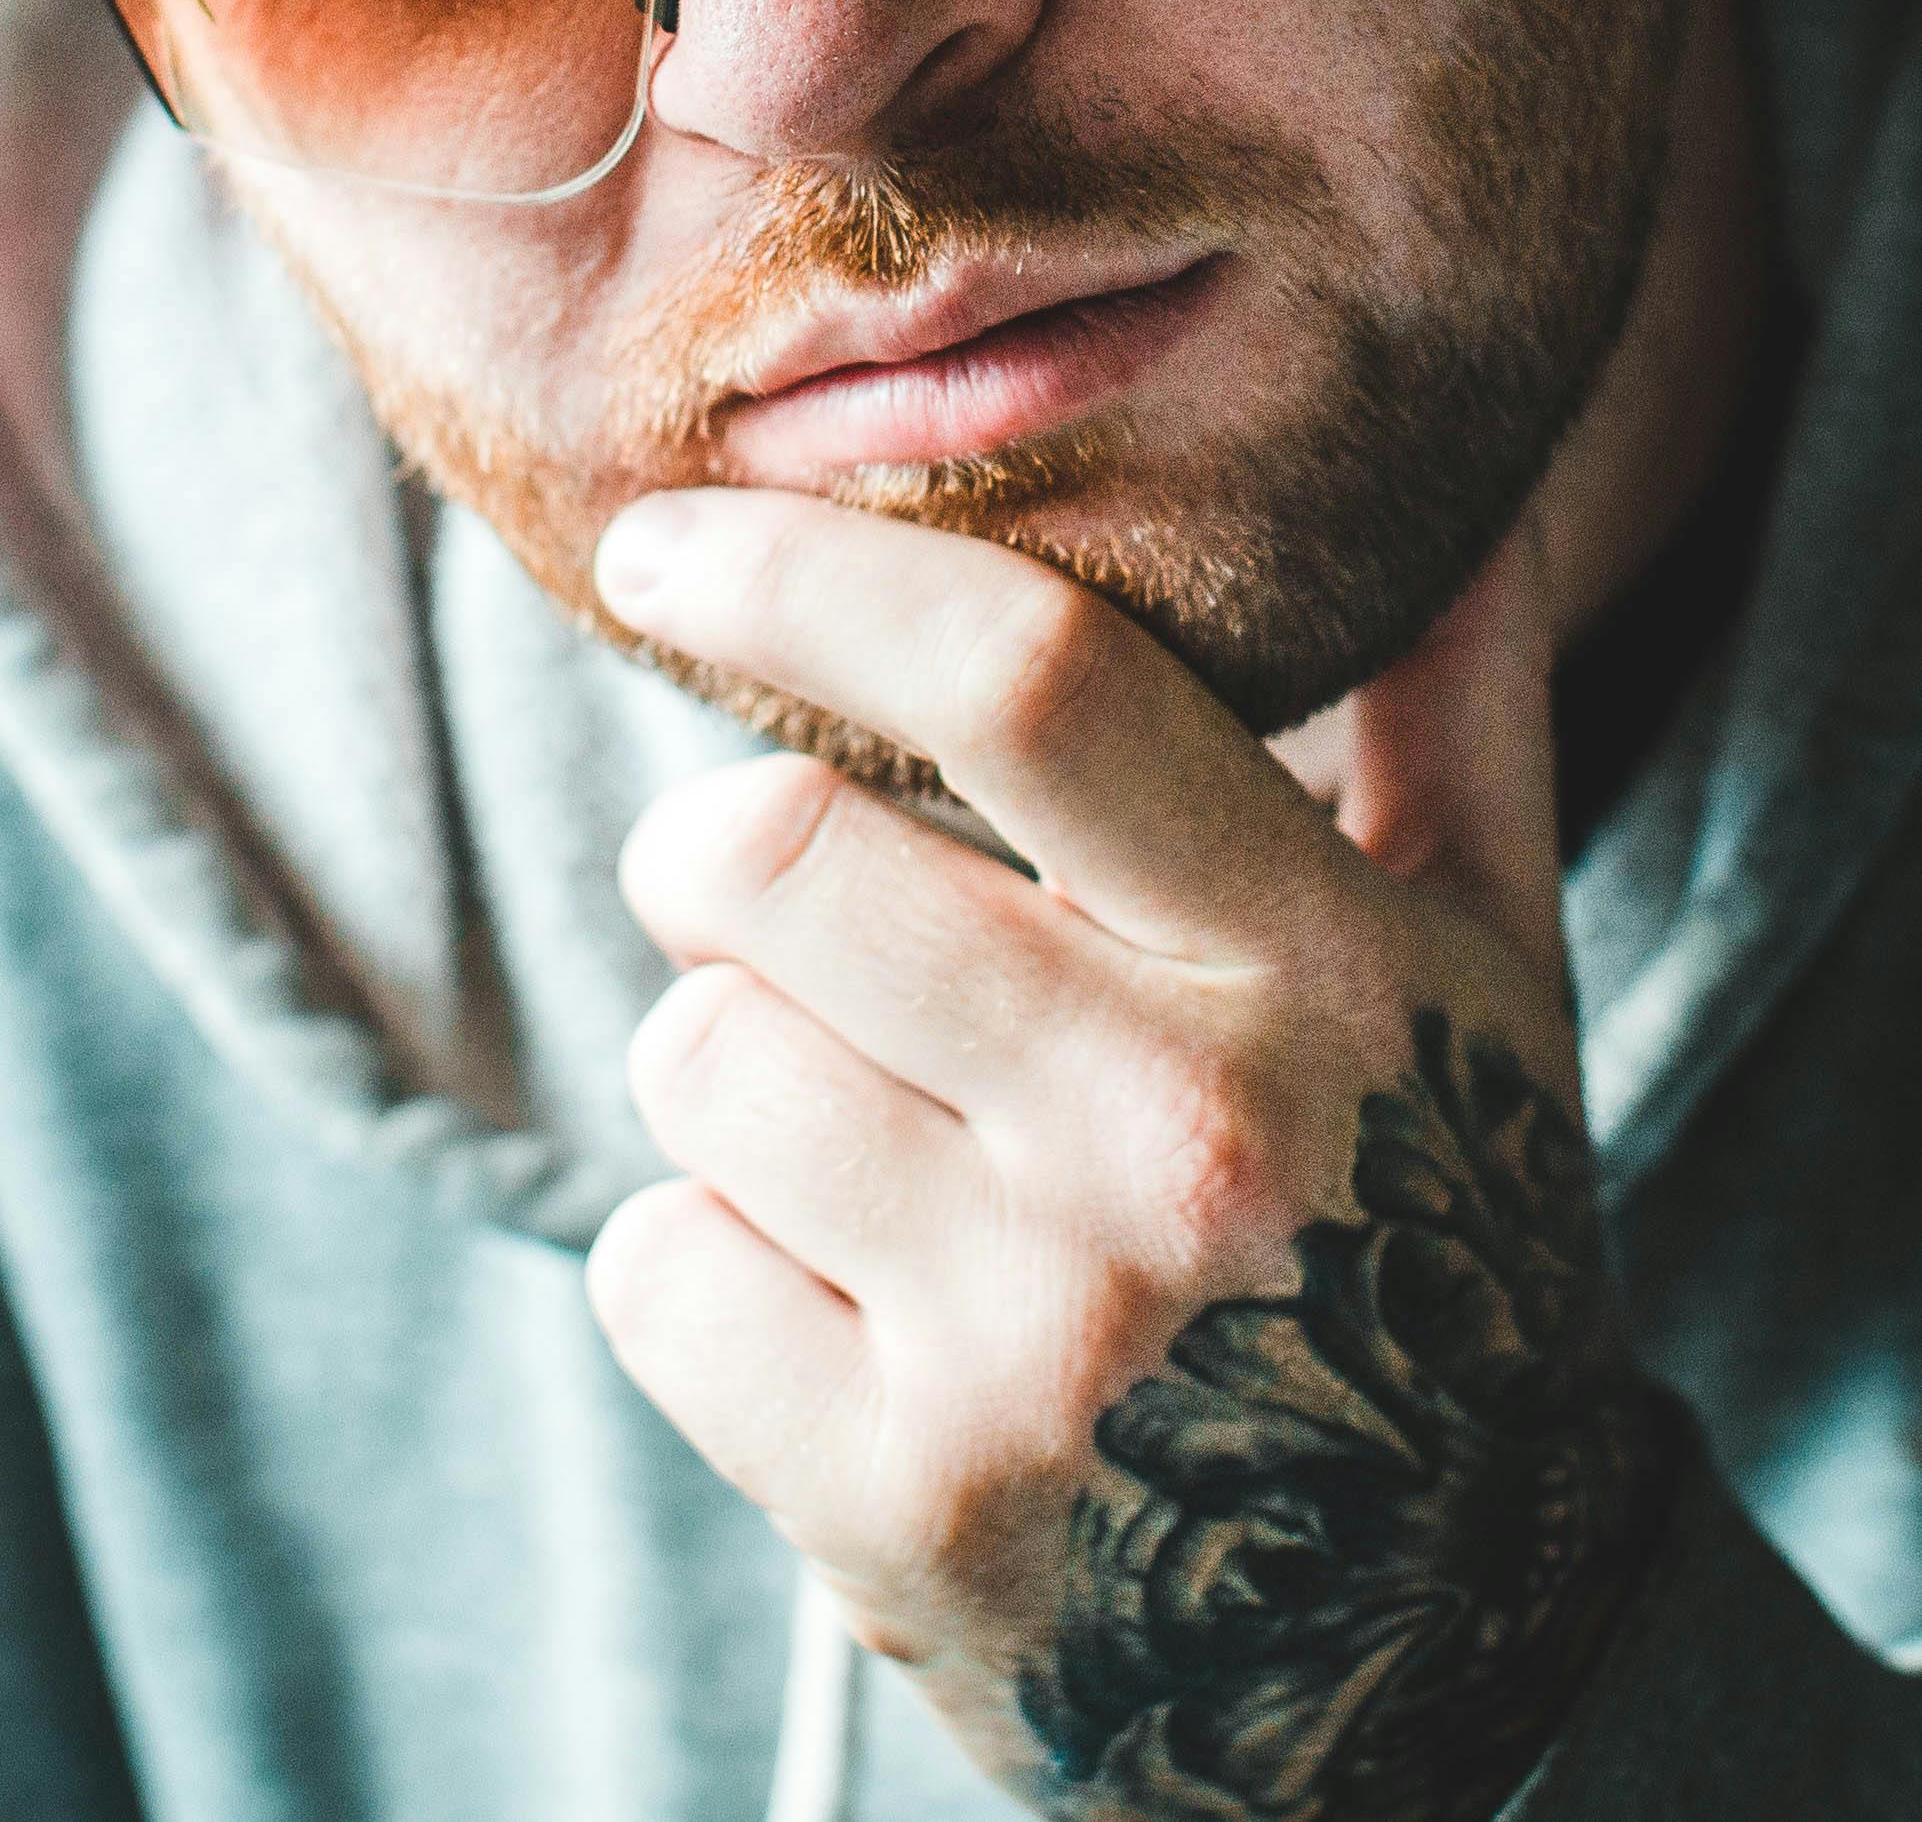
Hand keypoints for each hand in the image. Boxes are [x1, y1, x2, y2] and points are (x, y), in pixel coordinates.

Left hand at [584, 494, 1673, 1819]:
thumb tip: (1435, 481)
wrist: (1459, 1662)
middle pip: (769, 857)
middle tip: (775, 902)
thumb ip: (1449, 695)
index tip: (663, 543)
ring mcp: (1033, 1342)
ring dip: (728, 1062)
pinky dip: (708, 1262)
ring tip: (863, 1125)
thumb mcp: (1489, 959)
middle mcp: (1173, 1142)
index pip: (1024, 679)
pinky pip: (654, 1265)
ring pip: (689, 1052)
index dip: (806, 574)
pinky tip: (846, 1299)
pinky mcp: (901, 1508)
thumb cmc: (1437, 1230)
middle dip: (716, 851)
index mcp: (1311, 967)